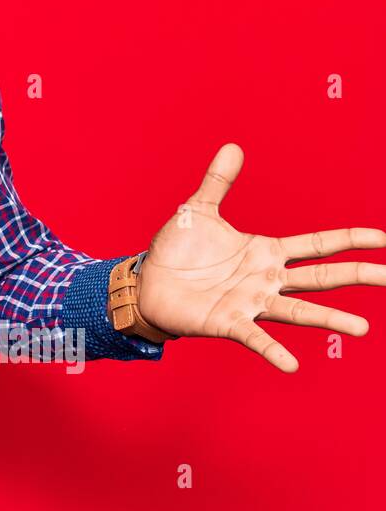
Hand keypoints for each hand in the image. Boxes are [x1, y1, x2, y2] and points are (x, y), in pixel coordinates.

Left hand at [135, 143, 384, 371]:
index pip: (316, 244)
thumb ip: (219, 181)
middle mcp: (266, 280)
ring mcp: (250, 303)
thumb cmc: (178, 251)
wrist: (147, 282)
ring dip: (329, 318)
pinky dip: (273, 351)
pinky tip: (292, 365)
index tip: (383, 239)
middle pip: (321, 277)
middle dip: (358, 275)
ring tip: (362, 328)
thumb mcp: (198, 210)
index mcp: (266, 252)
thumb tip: (233, 146)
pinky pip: (255, 338)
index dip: (349, 240)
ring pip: (298, 311)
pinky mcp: (228, 323)